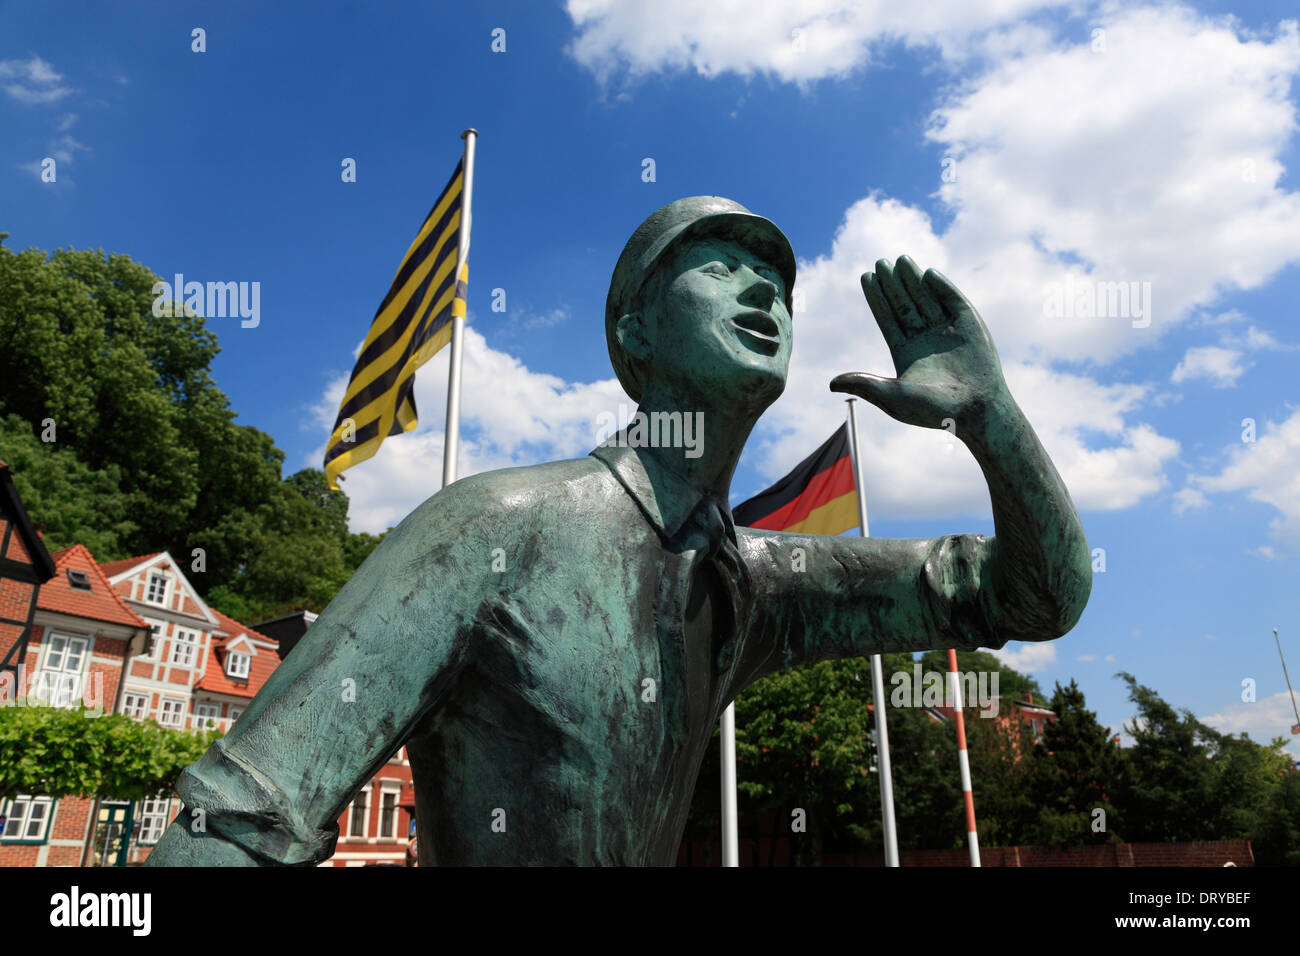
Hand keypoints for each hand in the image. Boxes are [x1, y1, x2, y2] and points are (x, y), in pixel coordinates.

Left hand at [830, 257, 1007, 434]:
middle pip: (905, 304)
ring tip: (900, 260)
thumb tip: (831, 383)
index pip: (888, 318)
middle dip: (892, 284)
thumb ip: (866, 385)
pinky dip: (942, 287)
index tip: (866, 277)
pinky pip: (953, 301)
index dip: (877, 298)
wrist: (978, 412)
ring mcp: (948, 330)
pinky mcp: (970, 325)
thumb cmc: (935, 412)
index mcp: (906, 353)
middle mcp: (925, 339)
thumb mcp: (894, 397)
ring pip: (927, 298)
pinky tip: (928, 274)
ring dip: (914, 280)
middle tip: (880, 262)